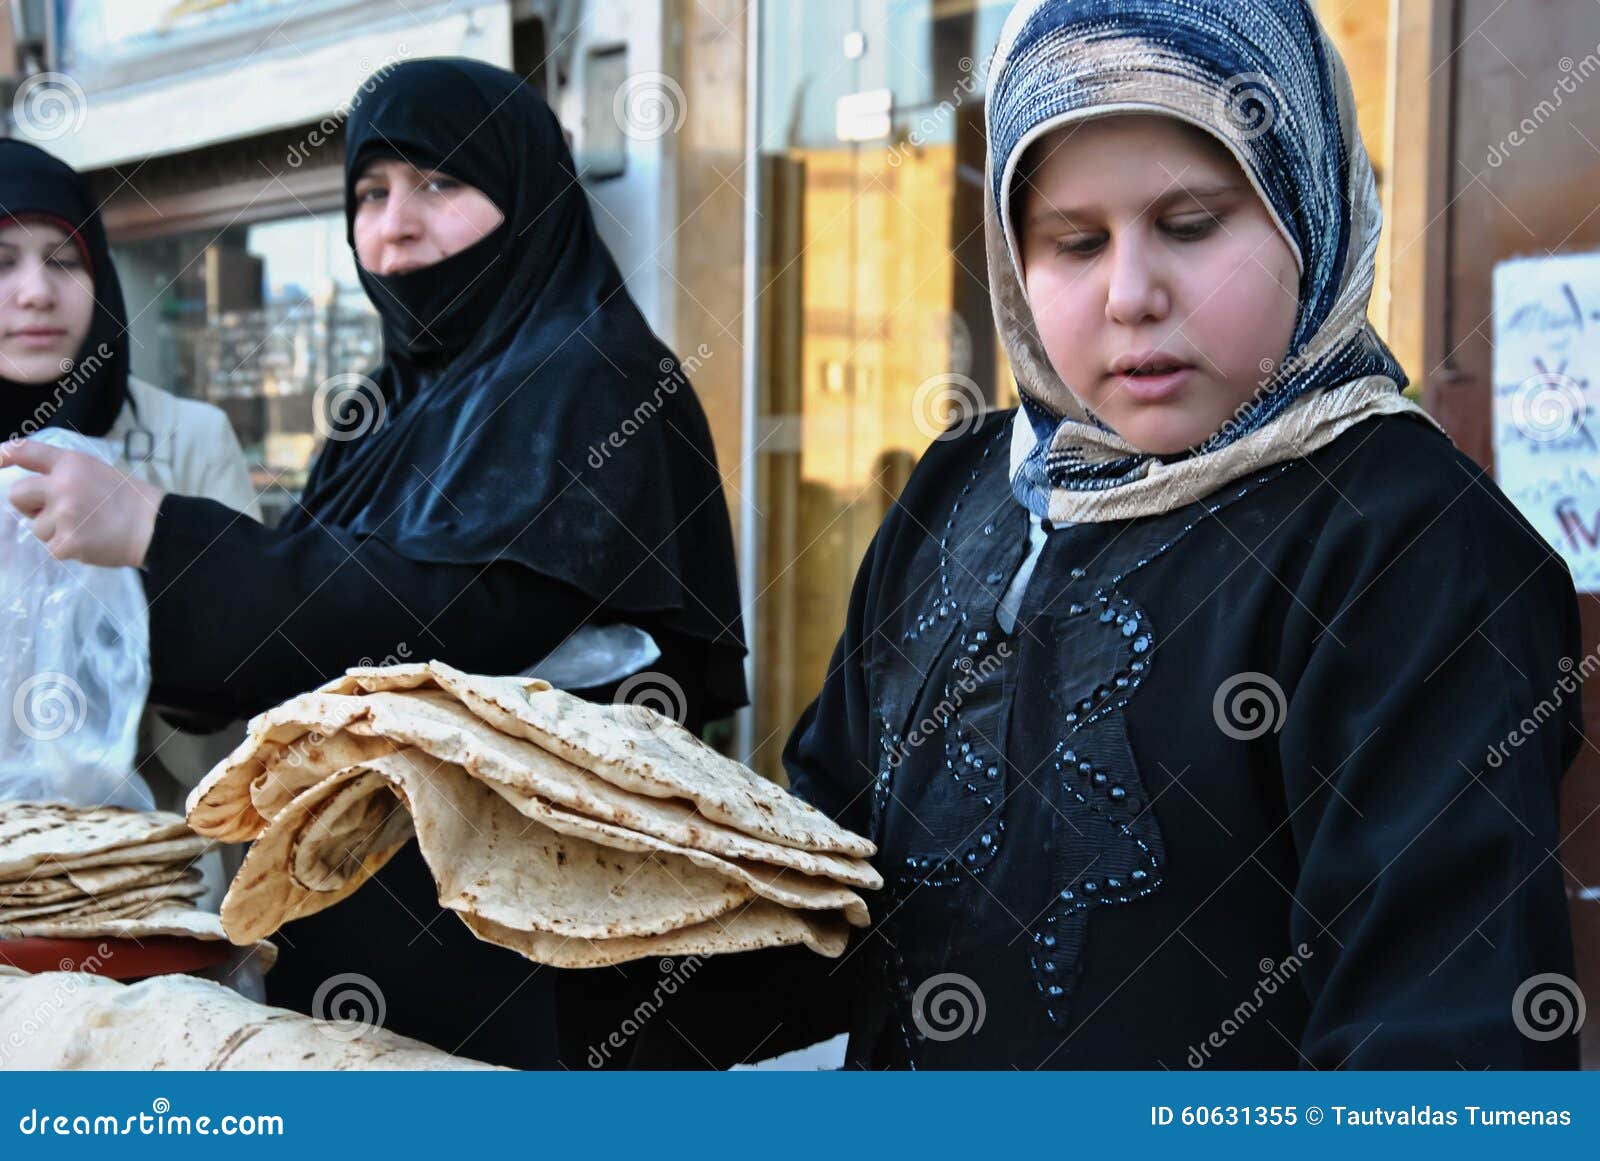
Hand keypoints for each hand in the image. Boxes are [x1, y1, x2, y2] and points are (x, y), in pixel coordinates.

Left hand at [0, 438, 164, 567]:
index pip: (29, 452)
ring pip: (35, 527)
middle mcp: (62, 485)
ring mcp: (64, 515)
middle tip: (56, 511)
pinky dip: (67, 548)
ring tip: (85, 527)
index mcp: (71, 464)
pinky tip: (89, 541)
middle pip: (17, 495)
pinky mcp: (67, 543)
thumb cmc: (127, 499)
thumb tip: (29, 481)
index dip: (6, 453)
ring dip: (54, 530)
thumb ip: (62, 471)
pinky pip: (51, 548)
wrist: (154, 527)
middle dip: (28, 505)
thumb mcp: (95, 470)